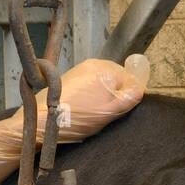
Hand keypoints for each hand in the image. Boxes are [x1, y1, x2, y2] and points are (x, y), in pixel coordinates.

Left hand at [27, 55, 150, 143]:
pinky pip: (88, 85)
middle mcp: (92, 64)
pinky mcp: (69, 78)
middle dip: (114, 94)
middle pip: (114, 79)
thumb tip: (140, 89)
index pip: (129, 78)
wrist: (44, 120)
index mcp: (105, 69)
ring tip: (92, 113)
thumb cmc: (78, 117)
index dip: (128, 95)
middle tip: (106, 113)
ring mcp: (79, 70)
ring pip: (100, 83)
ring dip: (101, 96)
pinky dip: (89, 96)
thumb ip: (128, 99)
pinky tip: (83, 109)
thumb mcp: (109, 112)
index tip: (121, 110)